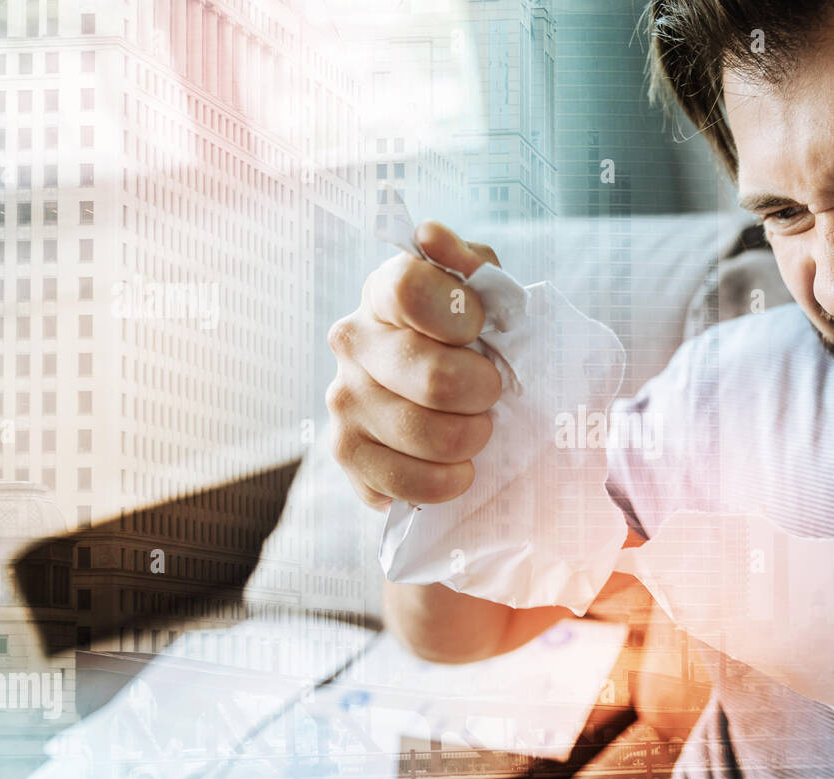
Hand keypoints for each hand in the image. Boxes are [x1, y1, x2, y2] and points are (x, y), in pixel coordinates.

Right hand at [326, 222, 502, 508]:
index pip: (412, 290)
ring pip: (425, 435)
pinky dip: (446, 483)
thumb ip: (472, 265)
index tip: (480, 329)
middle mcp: (352, 342)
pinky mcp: (347, 457)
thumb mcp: (483, 292)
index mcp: (384, 292)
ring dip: (470, 439)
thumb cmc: (469, 338)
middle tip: (491, 392)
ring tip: (477, 430)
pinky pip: (405, 486)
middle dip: (483, 391)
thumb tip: (431, 238)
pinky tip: (456, 467)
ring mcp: (343, 402)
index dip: (463, 315)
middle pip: (435, 378)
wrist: (444, 396)